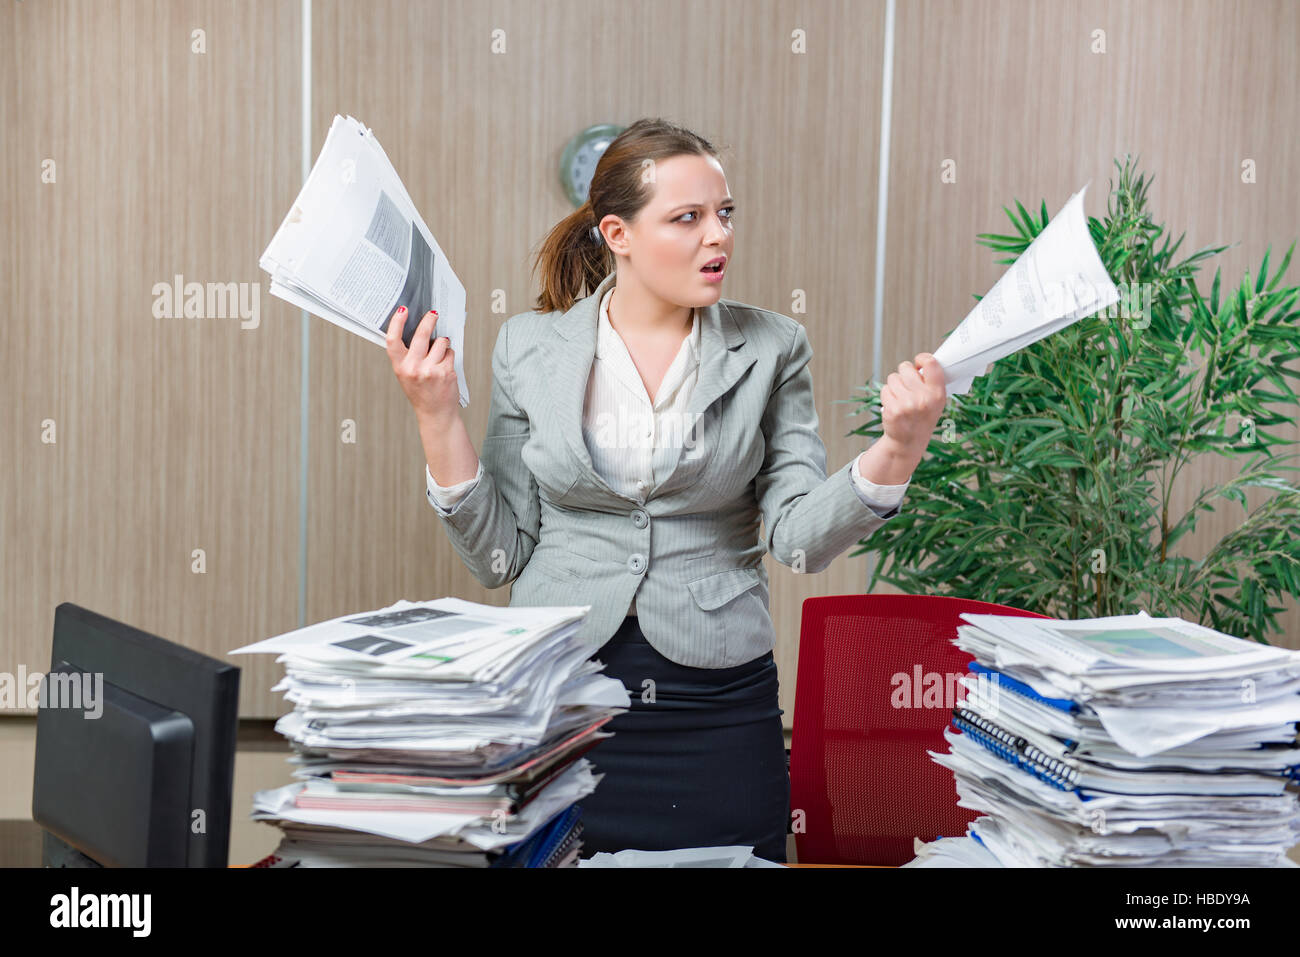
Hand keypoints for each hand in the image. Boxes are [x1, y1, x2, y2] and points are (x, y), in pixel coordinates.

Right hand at [386, 306, 458, 420]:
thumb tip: (417, 329)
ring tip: (439, 355)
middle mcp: (413, 368)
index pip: (393, 340)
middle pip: (421, 335)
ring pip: (440, 342)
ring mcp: (431, 370)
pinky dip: (449, 356)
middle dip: (429, 320)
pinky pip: (450, 353)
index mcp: (400, 367)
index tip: (403, 310)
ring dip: (442, 344)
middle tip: (433, 314)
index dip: (396, 322)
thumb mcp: (406, 374)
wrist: (435, 413)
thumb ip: (407, 355)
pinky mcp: (446, 372)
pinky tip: (445, 366)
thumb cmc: (421, 392)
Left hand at [880, 353, 946, 452]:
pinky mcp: (892, 410)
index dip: (922, 358)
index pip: (931, 363)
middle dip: (904, 373)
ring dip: (895, 385)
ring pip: (893, 378)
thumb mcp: (936, 401)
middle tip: (907, 384)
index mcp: (938, 394)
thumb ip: (931, 382)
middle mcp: (923, 399)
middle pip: (905, 367)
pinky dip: (887, 395)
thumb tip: (923, 361)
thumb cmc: (922, 417)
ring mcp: (906, 405)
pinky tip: (894, 405)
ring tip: (901, 398)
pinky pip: (885, 389)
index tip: (918, 361)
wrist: (908, 442)